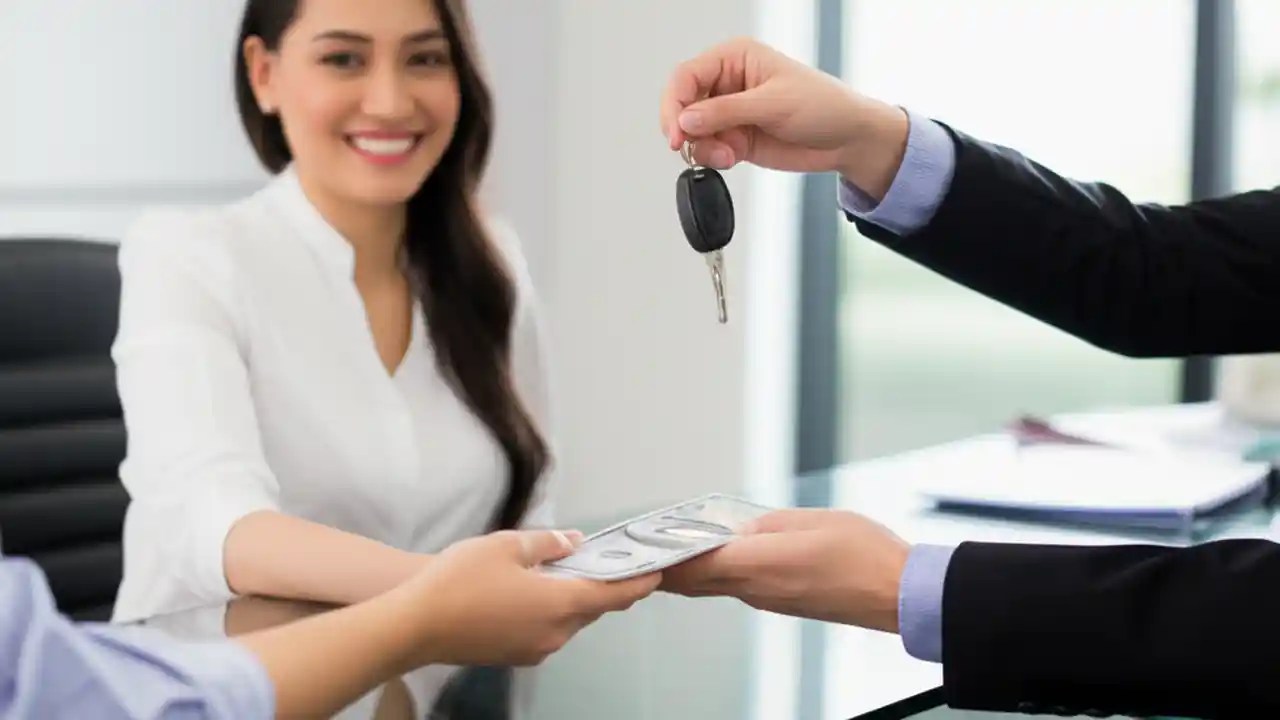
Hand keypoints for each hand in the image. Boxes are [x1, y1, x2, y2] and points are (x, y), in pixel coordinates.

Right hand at [394, 530, 660, 667]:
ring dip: (570, 597)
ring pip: (567, 619)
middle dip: (600, 584)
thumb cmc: (458, 582)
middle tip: (604, 559)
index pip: (615, 594)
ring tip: (558, 569)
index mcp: (561, 604)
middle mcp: (555, 633)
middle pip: (591, 607)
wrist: (414, 626)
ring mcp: (535, 648)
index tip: (658, 571)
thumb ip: (547, 543)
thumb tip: (573, 542)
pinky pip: (545, 630)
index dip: (639, 582)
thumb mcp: (506, 545)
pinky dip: (549, 610)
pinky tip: (530, 590)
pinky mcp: (515, 655)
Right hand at [660, 38, 908, 199]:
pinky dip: (713, 158)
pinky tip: (732, 158)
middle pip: (682, 104)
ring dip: (702, 147)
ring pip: (692, 131)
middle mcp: (727, 83)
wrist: (846, 139)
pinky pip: (707, 149)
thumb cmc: (823, 106)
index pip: (687, 76)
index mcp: (735, 58)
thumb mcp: (774, 104)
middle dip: (684, 128)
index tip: (677, 131)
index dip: (675, 103)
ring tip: (727, 155)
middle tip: (688, 147)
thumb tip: (687, 119)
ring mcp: (729, 113)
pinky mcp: (734, 138)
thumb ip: (727, 112)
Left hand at [661, 509, 908, 632]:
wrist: (899, 594)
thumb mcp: (815, 522)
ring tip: (670, 551)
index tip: (643, 542)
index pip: (696, 563)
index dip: (666, 555)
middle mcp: (759, 589)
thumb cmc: (867, 555)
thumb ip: (771, 524)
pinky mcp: (782, 605)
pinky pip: (737, 589)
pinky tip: (715, 561)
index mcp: (762, 564)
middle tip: (643, 550)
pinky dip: (716, 576)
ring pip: (714, 587)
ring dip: (690, 572)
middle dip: (667, 566)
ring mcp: (769, 601)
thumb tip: (740, 531)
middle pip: (697, 581)